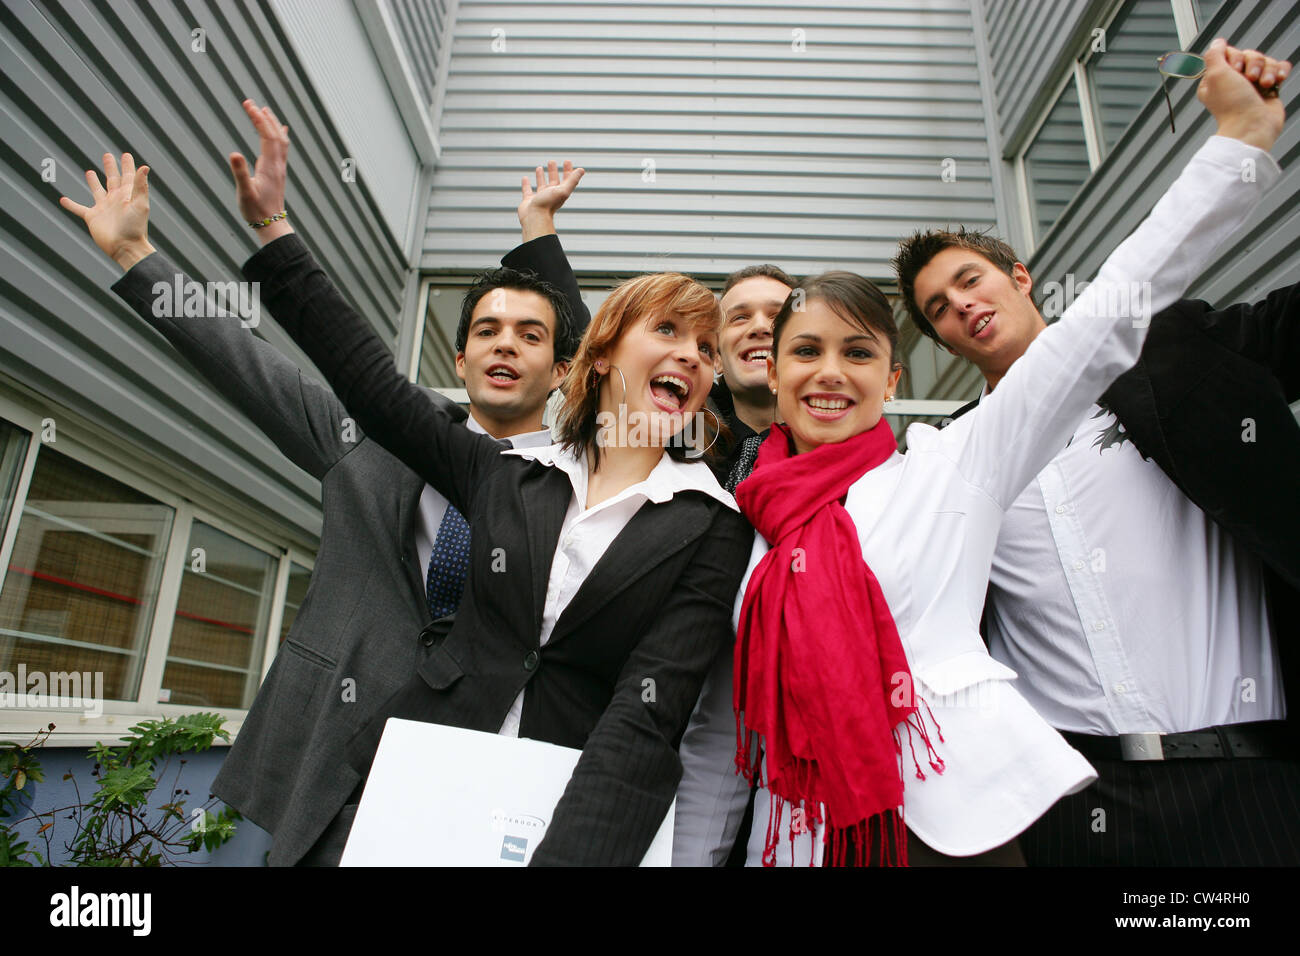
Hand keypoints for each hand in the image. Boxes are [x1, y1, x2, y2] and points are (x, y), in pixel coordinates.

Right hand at [59, 153, 154, 270]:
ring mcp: (103, 208)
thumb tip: (145, 167)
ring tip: (89, 172)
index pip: (127, 176)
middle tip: (107, 156)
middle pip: (112, 180)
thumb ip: (140, 186)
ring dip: (93, 181)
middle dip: (110, 168)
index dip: (127, 165)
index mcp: (127, 196)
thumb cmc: (135, 228)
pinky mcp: (92, 218)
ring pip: (97, 191)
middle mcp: (115, 200)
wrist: (125, 248)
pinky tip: (62, 199)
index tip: (126, 155)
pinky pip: (79, 209)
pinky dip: (71, 204)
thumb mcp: (140, 205)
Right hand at [229, 98, 293, 243]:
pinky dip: (280, 135)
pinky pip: (282, 149)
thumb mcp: (244, 192)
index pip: (266, 136)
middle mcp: (278, 165)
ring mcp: (280, 168)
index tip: (248, 104)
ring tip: (265, 110)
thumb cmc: (255, 210)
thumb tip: (234, 153)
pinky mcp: (278, 172)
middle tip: (250, 103)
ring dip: (273, 124)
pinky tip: (281, 130)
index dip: (258, 119)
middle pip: (275, 134)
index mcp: (269, 166)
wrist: (271, 224)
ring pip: (281, 140)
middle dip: (263, 117)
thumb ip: (239, 172)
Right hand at [517, 160, 584, 240]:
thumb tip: (582, 170)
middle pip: (553, 181)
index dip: (568, 171)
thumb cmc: (548, 205)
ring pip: (541, 185)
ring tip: (540, 167)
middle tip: (552, 162)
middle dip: (553, 171)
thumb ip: (572, 180)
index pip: (566, 180)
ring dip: (541, 176)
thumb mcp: (563, 190)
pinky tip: (525, 178)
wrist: (534, 218)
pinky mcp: (529, 201)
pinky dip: (526, 184)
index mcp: (560, 193)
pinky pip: (527, 190)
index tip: (567, 161)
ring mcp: (540, 198)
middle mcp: (550, 195)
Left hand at [1199, 38, 1287, 151]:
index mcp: (1216, 79)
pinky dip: (1280, 71)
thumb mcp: (1215, 75)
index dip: (1235, 57)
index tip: (1234, 70)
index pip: (1228, 53)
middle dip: (1253, 64)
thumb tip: (1217, 42)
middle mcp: (1233, 81)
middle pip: (1249, 55)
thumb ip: (1214, 55)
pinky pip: (1278, 68)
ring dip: (1267, 70)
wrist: (1253, 125)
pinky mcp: (1269, 89)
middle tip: (1249, 79)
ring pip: (1265, 61)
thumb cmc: (1232, 105)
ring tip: (1264, 85)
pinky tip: (1277, 80)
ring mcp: (1252, 85)